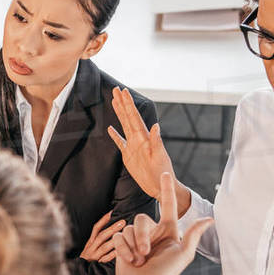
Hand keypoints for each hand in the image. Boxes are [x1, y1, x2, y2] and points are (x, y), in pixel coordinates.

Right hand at [79, 210, 125, 261]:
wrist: (79, 273)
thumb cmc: (89, 257)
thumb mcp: (91, 246)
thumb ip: (99, 237)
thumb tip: (112, 225)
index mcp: (90, 242)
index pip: (96, 228)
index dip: (103, 220)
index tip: (112, 212)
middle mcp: (91, 247)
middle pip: (101, 236)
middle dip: (112, 228)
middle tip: (123, 222)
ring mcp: (94, 256)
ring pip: (103, 247)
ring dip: (113, 241)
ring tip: (123, 235)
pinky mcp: (97, 265)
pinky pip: (105, 260)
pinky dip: (112, 255)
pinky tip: (119, 252)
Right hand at [107, 87, 186, 209]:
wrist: (159, 185)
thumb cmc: (162, 172)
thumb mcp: (160, 157)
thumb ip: (157, 141)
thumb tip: (156, 126)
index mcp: (144, 137)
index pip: (134, 116)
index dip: (129, 104)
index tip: (124, 91)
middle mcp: (138, 138)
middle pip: (128, 116)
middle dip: (122, 103)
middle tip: (116, 89)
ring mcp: (132, 146)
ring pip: (124, 125)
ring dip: (119, 113)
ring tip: (114, 101)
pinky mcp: (128, 155)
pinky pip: (120, 142)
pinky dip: (115, 135)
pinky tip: (110, 129)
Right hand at [112, 171, 213, 274]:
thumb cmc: (166, 273)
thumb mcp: (183, 254)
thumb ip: (193, 234)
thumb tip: (210, 219)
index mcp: (167, 231)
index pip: (167, 205)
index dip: (167, 190)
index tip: (166, 174)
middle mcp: (152, 233)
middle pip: (142, 219)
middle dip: (142, 236)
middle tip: (146, 253)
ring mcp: (136, 239)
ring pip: (129, 228)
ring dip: (133, 246)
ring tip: (139, 261)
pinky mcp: (122, 245)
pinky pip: (118, 237)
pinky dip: (123, 250)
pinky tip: (129, 261)